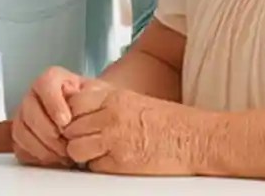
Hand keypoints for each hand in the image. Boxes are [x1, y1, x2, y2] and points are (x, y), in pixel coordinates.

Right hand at [11, 66, 85, 168]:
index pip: (44, 84)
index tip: (66, 121)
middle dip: (48, 132)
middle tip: (65, 144)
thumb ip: (89, 97)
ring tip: (62, 154)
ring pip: (21, 129)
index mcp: (52, 79)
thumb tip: (78, 109)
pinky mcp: (22, 134)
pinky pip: (19, 145)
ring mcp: (25, 114)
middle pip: (29, 109)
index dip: (53, 103)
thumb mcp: (98, 95)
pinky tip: (52, 159)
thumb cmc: (94, 105)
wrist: (93, 116)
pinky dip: (35, 155)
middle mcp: (35, 94)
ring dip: (41, 147)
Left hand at [63, 82, 199, 175]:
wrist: (194, 139)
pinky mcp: (119, 163)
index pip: (74, 103)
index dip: (73, 115)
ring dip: (83, 153)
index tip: (78, 121)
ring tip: (98, 152)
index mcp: (114, 97)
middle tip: (88, 140)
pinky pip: (93, 166)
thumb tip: (83, 112)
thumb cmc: (170, 122)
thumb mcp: (133, 100)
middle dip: (75, 135)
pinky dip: (99, 166)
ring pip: (75, 148)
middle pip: (70, 127)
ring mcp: (113, 139)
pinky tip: (113, 161)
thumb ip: (106, 104)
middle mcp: (110, 116)